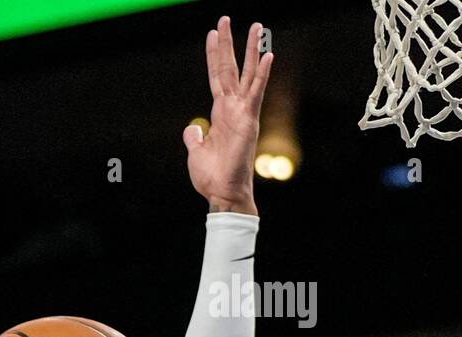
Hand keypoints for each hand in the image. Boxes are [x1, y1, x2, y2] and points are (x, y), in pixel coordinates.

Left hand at [184, 17, 273, 214]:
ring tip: (256, 25)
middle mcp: (233, 108)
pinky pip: (257, 92)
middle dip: (227, 44)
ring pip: (247, 73)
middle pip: (229, 68)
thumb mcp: (196, 151)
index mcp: (220, 113)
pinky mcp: (249, 120)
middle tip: (226, 19)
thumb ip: (194, 136)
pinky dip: (262, 74)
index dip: (214, 56)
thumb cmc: (212, 175)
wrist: (222, 192)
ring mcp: (242, 112)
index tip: (212, 34)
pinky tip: (268, 54)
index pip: (216, 77)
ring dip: (251, 49)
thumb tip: (193, 128)